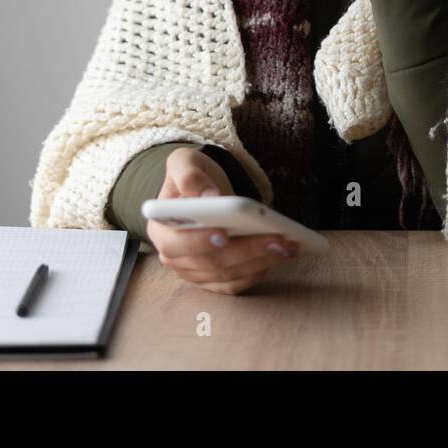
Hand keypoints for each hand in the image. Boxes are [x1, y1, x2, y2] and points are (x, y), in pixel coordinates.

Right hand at [146, 147, 299, 294]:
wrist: (203, 192)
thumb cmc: (192, 178)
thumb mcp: (184, 163)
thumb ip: (190, 175)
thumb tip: (211, 197)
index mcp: (161, 230)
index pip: (174, 244)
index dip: (198, 242)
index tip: (224, 233)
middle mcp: (174, 257)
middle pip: (210, 263)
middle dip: (246, 251)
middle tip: (276, 239)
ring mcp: (194, 272)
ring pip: (227, 275)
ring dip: (260, 262)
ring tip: (287, 245)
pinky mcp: (214, 280)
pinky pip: (236, 285)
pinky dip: (258, 272)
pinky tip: (279, 257)